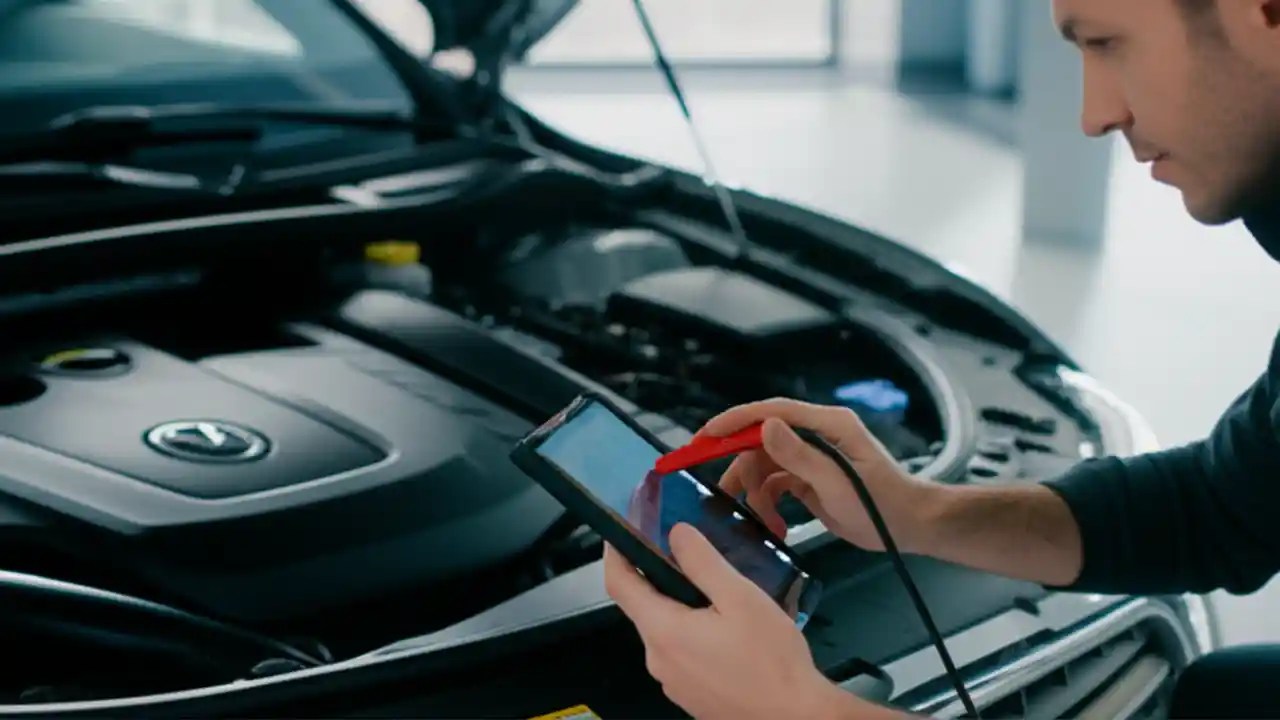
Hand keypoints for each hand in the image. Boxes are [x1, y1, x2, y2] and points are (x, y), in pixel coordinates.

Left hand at [603, 524, 863, 719]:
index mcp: (662, 631)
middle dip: (657, 578)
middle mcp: (657, 659)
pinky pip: (680, 653)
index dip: (615, 552)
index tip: (622, 529)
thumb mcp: (740, 598)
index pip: (618, 584)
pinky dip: (691, 633)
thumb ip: (703, 562)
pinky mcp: (689, 695)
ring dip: (679, 607)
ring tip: (715, 590)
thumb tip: (676, 533)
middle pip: (643, 607)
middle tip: (686, 553)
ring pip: (665, 631)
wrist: (794, 718)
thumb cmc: (770, 658)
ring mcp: (672, 682)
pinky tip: (724, 629)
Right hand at [697, 398, 936, 552]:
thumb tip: (765, 427)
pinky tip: (775, 526)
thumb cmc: (881, 504)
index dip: (736, 420)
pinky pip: (774, 484)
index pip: (773, 411)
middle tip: (721, 494)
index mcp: (827, 424)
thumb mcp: (837, 482)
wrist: (909, 527)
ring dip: (756, 495)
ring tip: (764, 523)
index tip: (706, 435)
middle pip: (762, 442)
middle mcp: (815, 435)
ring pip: (764, 467)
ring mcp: (811, 457)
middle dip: (741, 468)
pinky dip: (768, 504)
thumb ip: (800, 455)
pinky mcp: (808, 478)